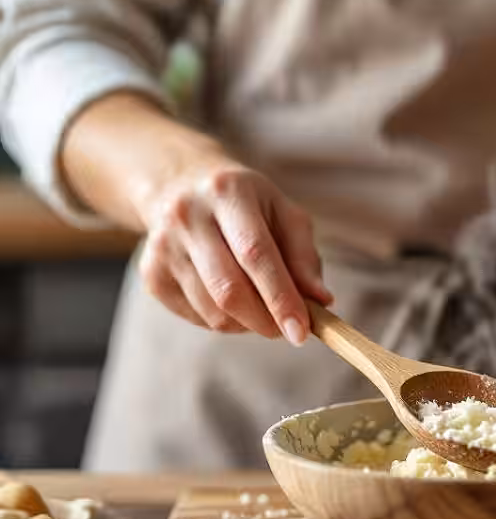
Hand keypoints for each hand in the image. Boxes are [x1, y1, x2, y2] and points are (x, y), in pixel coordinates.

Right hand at [61, 93, 331, 343]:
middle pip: (229, 289)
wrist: (180, 185)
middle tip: (288, 330)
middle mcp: (188, 215)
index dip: (281, 298)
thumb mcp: (284, 214)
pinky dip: (224, 321)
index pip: (256, 254)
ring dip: (247, 324)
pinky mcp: (151, 274)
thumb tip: (321, 302)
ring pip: (212, 311)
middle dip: (266, 321)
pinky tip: (232, 299)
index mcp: (229, 192)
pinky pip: (196, 317)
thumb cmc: (248, 205)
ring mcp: (163, 246)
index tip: (302, 333)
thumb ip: (304, 257)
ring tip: (262, 307)